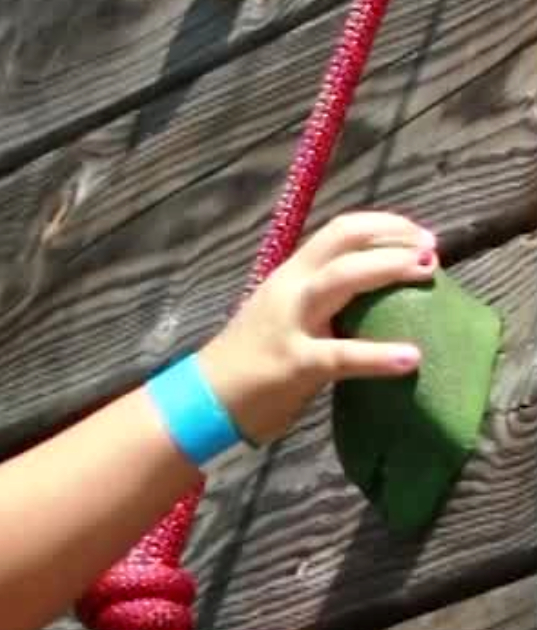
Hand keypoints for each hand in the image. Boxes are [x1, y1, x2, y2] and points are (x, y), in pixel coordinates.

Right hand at [199, 211, 437, 443]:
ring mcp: (291, 324)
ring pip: (341, 278)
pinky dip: (378, 355)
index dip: (386, 225)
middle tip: (431, 251)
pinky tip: (409, 358)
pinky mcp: (294, 364)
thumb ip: (322, 302)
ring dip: (387, 268)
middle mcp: (290, 289)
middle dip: (395, 238)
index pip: (341, 231)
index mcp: (290, 276)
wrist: (203, 399)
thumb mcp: (283, 314)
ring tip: (426, 273)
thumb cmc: (249, 359)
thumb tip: (378, 298)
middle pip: (344, 241)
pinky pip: (341, 355)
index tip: (420, 237)